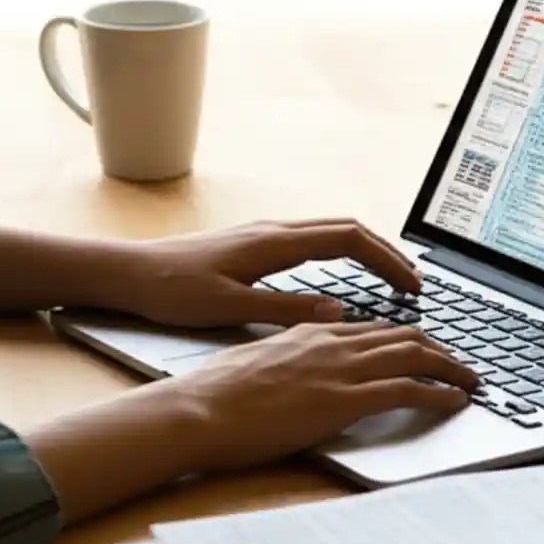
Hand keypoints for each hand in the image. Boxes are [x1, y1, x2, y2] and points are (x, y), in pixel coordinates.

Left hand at [112, 218, 419, 327]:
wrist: (129, 272)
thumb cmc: (172, 291)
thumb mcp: (230, 309)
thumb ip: (286, 311)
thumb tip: (339, 313)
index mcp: (275, 244)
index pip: (349, 239)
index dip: (387, 260)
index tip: (412, 286)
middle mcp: (275, 231)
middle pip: (348, 230)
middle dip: (387, 254)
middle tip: (414, 285)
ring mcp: (265, 235)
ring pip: (332, 232)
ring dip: (366, 252)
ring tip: (390, 281)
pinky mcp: (255, 245)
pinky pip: (314, 241)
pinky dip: (343, 255)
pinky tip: (344, 279)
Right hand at [166, 321, 479, 470]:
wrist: (198, 409)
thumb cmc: (216, 393)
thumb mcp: (256, 360)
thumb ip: (289, 354)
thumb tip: (303, 361)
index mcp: (310, 330)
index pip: (372, 328)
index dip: (403, 336)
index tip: (421, 346)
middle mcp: (332, 341)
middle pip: (401, 335)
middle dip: (437, 347)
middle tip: (458, 362)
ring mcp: (340, 369)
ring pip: (413, 355)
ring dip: (449, 366)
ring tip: (470, 378)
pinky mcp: (344, 400)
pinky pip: (407, 390)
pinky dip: (439, 392)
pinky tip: (455, 399)